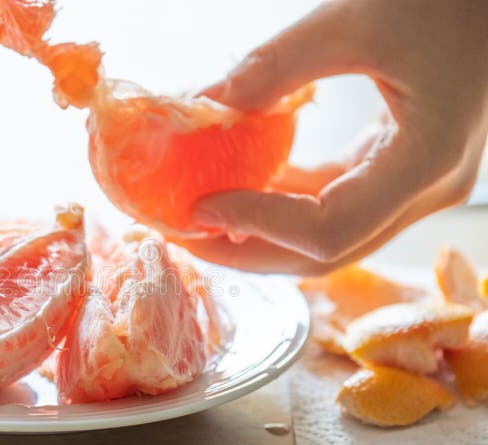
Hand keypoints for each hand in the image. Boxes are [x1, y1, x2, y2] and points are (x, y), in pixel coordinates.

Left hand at [179, 0, 487, 275]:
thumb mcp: (358, 18)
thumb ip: (280, 64)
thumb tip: (208, 104)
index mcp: (426, 161)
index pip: (330, 228)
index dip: (259, 225)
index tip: (199, 208)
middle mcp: (426, 190)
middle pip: (327, 253)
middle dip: (250, 251)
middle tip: (187, 236)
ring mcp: (416, 186)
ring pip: (331, 237)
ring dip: (264, 234)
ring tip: (204, 217)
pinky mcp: (400, 170)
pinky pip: (336, 204)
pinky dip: (286, 203)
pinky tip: (242, 185)